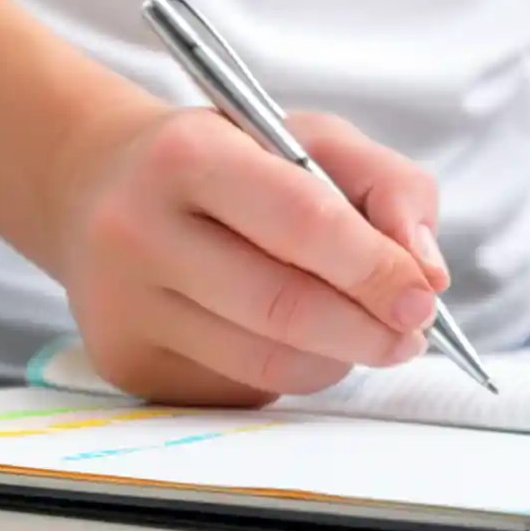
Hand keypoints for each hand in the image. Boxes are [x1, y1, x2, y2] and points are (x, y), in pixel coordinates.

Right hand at [52, 107, 449, 405]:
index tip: (424, 298)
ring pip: (268, 365)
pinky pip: (243, 390)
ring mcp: (124, 305)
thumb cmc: (231, 160)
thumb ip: (391, 187)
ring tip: (362, 333)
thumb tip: (428, 273)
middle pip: (284, 307)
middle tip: (413, 333)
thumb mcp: (314, 139)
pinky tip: (294, 341)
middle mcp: (139, 230)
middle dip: (370, 330)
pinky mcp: (128, 363)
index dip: (376, 269)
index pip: (303, 223)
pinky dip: (293, 374)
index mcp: (188, 154)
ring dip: (339, 359)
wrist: (101, 188)